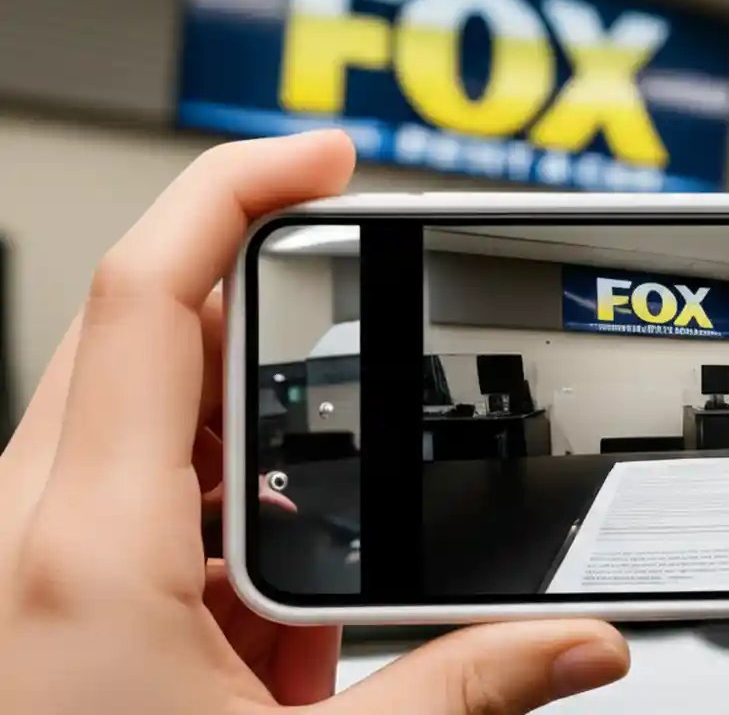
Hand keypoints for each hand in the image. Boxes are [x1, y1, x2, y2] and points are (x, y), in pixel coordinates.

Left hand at [0, 131, 628, 712]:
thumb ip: (461, 691)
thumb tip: (580, 644)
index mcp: (83, 555)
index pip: (154, 293)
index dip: (241, 190)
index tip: (323, 158)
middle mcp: (23, 537)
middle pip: (159, 355)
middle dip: (275, 380)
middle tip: (352, 446)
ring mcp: (19, 565)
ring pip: (147, 447)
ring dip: (245, 498)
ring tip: (287, 630)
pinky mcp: (27, 600)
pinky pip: (124, 517)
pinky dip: (208, 555)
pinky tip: (250, 654)